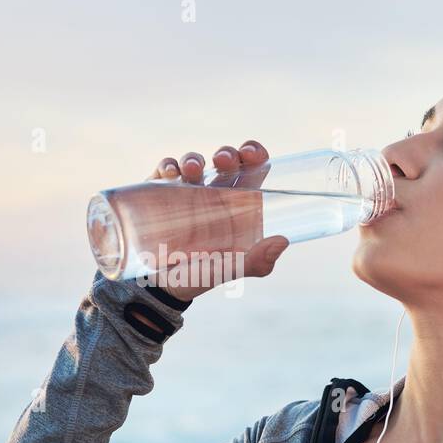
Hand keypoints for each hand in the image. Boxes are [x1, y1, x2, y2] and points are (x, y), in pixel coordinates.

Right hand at [143, 140, 289, 301]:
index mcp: (237, 205)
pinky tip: (170, 173)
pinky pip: (164, 172)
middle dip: (226, 154)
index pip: (251, 169)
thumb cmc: (200, 277)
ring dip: (194, 159)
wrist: (161, 288)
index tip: (251, 155)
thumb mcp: (230, 271)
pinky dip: (167, 166)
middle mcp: (214, 194)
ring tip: (191, 171)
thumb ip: (257, 261)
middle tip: (224, 161)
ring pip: (194, 162)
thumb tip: (282, 241)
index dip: (255, 154)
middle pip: (224, 161)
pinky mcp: (160, 194)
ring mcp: (186, 192)